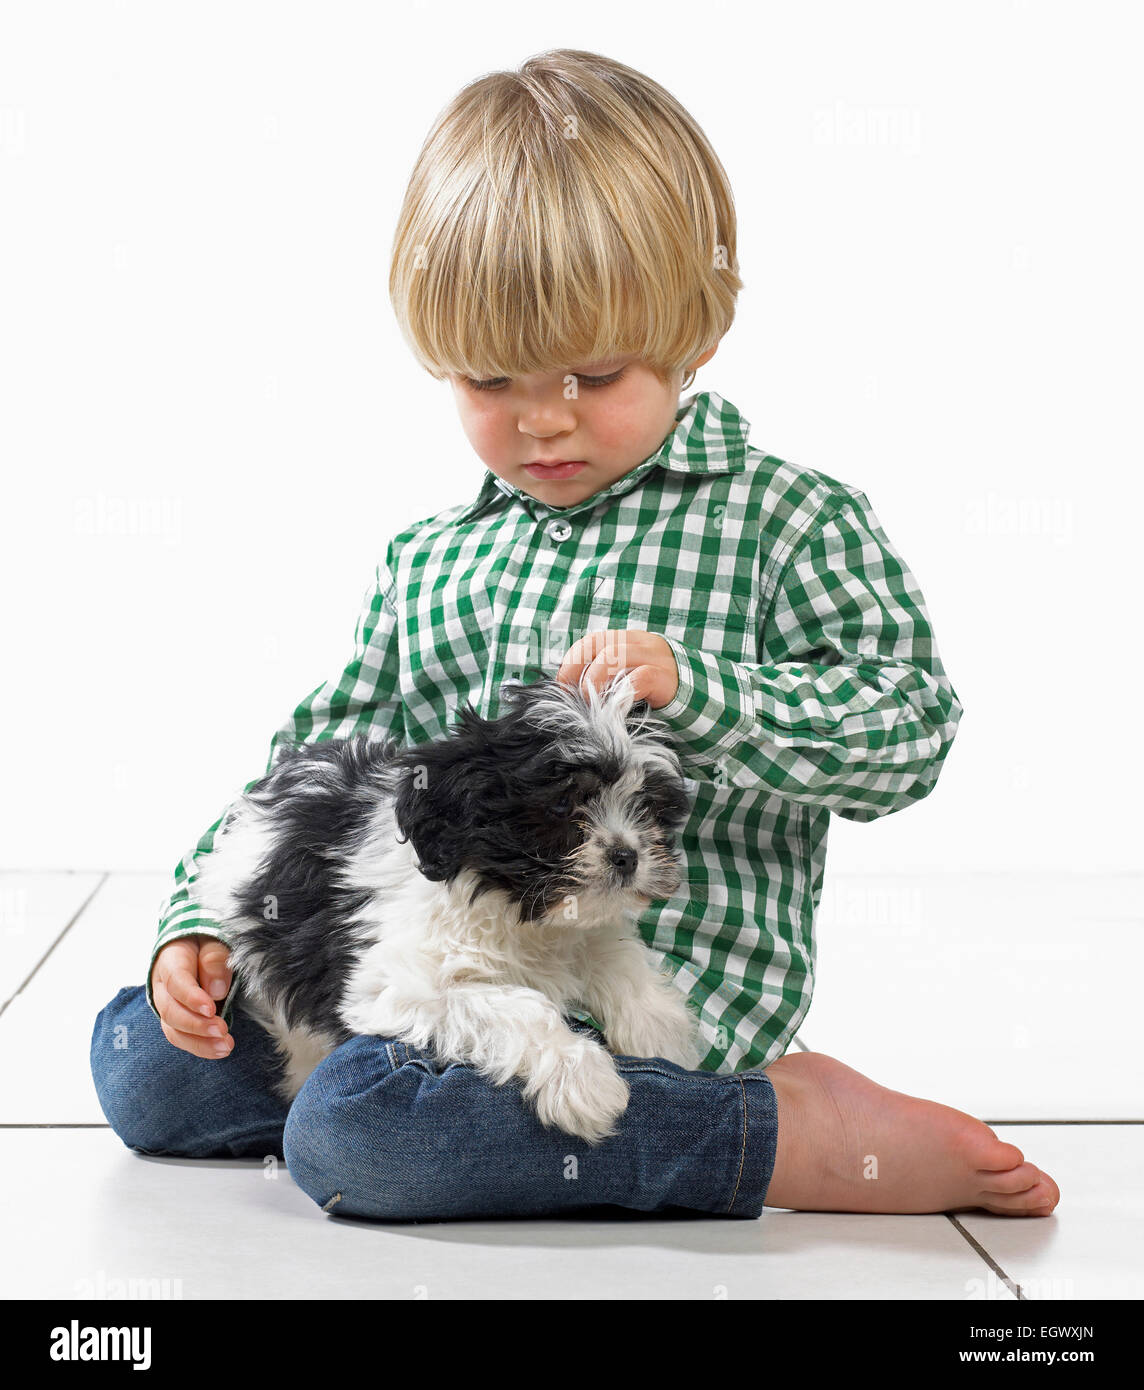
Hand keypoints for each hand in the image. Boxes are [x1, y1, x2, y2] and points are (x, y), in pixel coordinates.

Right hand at [150, 935, 234, 1057]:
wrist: (196, 948)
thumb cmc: (207, 944)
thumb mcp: (214, 942)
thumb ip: (214, 960)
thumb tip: (217, 991)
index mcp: (169, 962)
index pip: (175, 982)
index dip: (191, 998)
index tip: (211, 1008)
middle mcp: (161, 988)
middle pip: (171, 1011)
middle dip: (197, 1025)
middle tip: (222, 1030)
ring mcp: (167, 1007)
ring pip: (174, 1031)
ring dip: (200, 1042)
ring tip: (226, 1046)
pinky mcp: (176, 1021)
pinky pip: (183, 1038)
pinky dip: (201, 1047)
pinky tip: (221, 1049)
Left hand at [556, 629, 678, 708]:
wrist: (711, 703)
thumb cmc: (663, 699)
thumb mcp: (634, 683)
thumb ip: (611, 682)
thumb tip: (575, 695)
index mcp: (630, 642)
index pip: (592, 641)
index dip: (572, 661)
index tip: (563, 685)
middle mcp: (642, 644)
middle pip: (599, 643)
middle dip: (576, 668)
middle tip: (569, 694)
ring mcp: (656, 659)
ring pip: (615, 655)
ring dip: (594, 680)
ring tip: (588, 702)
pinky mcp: (668, 679)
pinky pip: (640, 678)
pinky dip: (621, 692)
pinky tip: (615, 708)